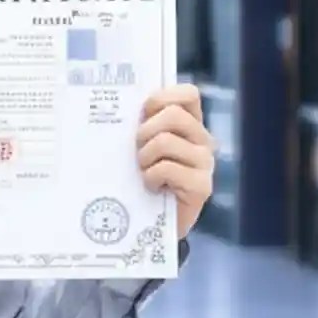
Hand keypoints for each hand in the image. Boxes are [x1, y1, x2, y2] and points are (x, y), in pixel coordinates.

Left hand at [136, 84, 214, 238]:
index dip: (162, 98)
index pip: (188, 94)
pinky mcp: (202, 186)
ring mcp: (205, 163)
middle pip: (172, 115)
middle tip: (137, 151)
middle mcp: (203, 140)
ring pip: (165, 141)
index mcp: (189, 124)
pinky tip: (151, 187)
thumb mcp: (138, 146)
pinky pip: (166, 168)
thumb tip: (112, 104)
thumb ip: (138, 125)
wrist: (152, 223)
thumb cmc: (140, 178)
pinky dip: (151, 177)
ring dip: (144, 157)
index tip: (143, 113)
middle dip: (145, 131)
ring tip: (143, 171)